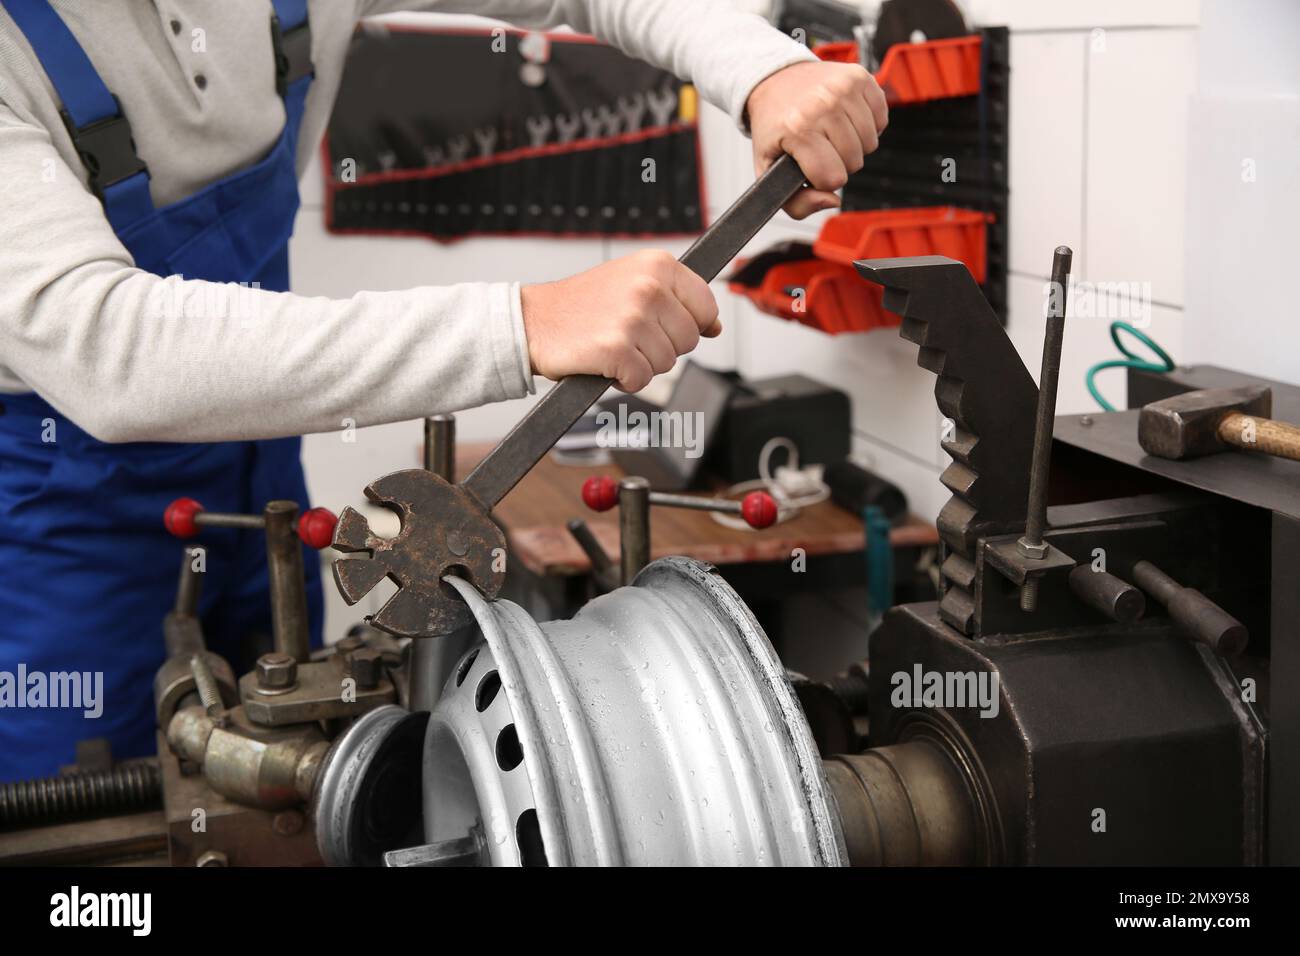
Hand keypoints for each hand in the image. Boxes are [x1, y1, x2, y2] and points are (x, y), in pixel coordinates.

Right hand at [521, 250, 719, 392]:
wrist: (532, 321)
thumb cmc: (581, 306)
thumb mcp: (632, 283)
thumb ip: (677, 300)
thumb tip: (715, 327)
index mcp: (656, 265)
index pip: (705, 306)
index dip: (691, 325)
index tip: (666, 328)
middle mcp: (648, 287)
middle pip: (688, 340)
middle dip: (662, 348)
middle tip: (629, 337)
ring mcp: (633, 318)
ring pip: (667, 363)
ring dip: (642, 365)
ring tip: (614, 347)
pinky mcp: (616, 348)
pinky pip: (642, 380)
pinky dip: (625, 380)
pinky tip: (605, 363)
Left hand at [747, 60, 888, 218]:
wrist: (774, 80)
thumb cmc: (774, 127)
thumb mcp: (768, 171)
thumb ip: (797, 203)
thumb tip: (832, 201)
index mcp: (797, 129)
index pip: (833, 178)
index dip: (822, 180)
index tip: (810, 166)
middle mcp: (822, 105)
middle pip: (854, 162)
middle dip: (838, 162)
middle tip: (819, 147)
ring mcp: (843, 88)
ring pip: (870, 143)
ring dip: (854, 145)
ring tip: (831, 133)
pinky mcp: (859, 77)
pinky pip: (881, 119)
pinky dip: (867, 125)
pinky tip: (845, 119)